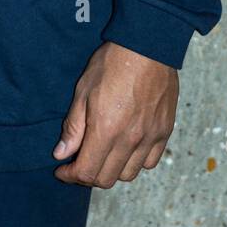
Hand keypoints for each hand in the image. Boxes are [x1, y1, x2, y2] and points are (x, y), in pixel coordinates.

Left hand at [51, 40, 177, 186]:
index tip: (62, 170)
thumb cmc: (112, 64)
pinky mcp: (164, 132)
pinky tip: (126, 148)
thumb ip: (73, 127)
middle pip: (106, 179)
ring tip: (102, 155)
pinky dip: (135, 163)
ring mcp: (150, 138)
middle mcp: (130, 140)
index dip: (70, 176)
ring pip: (128, 174)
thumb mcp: (83, 91)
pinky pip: (150, 162)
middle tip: (79, 162)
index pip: (86, 172)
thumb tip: (62, 154)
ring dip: (111, 171)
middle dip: (88, 176)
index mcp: (106, 130)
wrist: (147, 46)